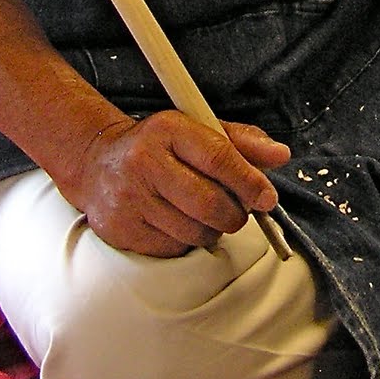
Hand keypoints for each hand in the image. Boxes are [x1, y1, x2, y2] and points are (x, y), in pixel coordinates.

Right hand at [63, 110, 291, 256]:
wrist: (98, 163)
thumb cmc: (160, 146)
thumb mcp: (197, 130)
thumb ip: (241, 142)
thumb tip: (281, 155)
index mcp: (168, 129)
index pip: (219, 157)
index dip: (250, 181)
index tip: (268, 197)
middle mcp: (144, 161)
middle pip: (210, 203)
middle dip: (236, 213)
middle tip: (239, 211)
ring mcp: (128, 198)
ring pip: (194, 231)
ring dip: (213, 230)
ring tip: (205, 214)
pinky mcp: (119, 229)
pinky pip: (173, 248)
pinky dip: (186, 241)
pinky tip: (178, 223)